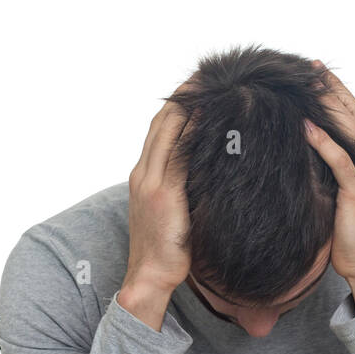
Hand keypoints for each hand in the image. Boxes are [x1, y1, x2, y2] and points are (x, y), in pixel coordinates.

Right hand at [119, 90, 192, 330]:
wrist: (149, 278)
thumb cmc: (165, 253)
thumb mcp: (170, 216)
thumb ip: (180, 193)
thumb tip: (205, 179)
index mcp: (142, 176)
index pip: (158, 129)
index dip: (176, 105)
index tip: (196, 86)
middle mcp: (143, 173)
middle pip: (163, 121)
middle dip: (184, 95)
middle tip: (208, 75)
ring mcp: (151, 182)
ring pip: (169, 130)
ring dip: (189, 104)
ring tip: (212, 86)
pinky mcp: (163, 194)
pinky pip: (180, 153)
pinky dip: (193, 131)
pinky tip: (212, 117)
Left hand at [303, 64, 354, 312]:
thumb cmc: (354, 236)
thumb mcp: (344, 198)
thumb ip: (334, 175)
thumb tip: (308, 160)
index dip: (341, 96)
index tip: (322, 77)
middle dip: (335, 89)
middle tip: (315, 68)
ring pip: (350, 130)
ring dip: (330, 105)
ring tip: (310, 85)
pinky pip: (340, 160)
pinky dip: (323, 141)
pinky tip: (306, 126)